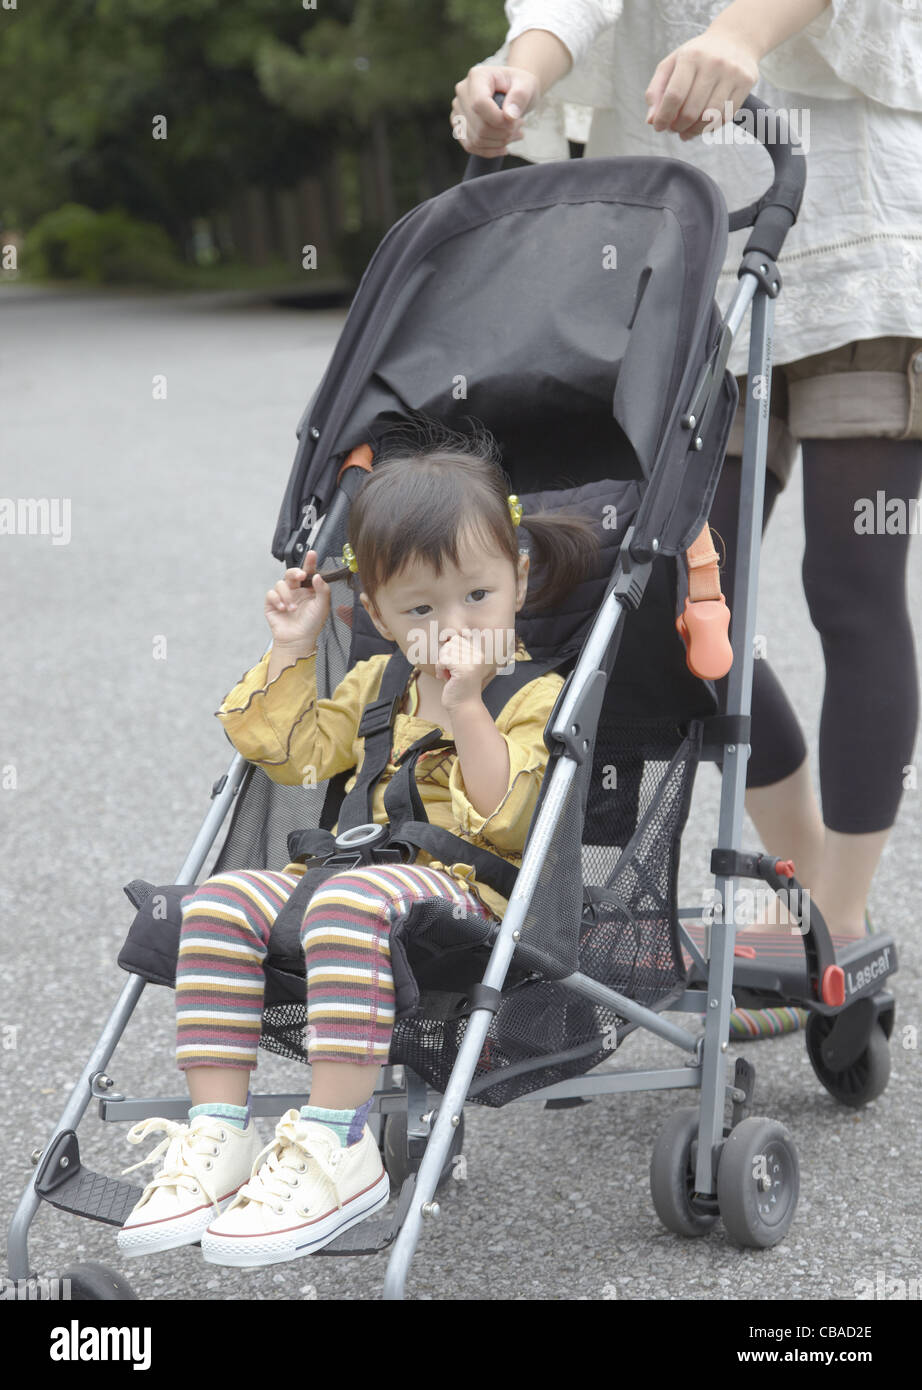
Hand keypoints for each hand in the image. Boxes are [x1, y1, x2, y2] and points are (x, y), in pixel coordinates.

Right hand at [264, 550, 330, 647]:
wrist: (298, 640)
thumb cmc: (312, 624)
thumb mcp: (322, 606)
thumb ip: (322, 589)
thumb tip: (318, 575)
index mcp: (309, 589)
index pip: (309, 572)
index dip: (310, 562)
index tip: (312, 553)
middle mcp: (296, 590)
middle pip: (292, 573)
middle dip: (295, 572)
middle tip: (301, 576)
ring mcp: (283, 596)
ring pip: (281, 583)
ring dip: (287, 595)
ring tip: (293, 608)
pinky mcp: (272, 603)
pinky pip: (271, 594)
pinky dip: (277, 600)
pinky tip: (283, 609)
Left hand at [435, 630, 494, 710]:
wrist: (463, 707)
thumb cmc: (458, 687)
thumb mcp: (458, 666)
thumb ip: (455, 652)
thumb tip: (448, 636)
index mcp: (479, 655)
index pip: (458, 639)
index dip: (449, 651)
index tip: (450, 665)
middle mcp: (478, 657)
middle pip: (452, 643)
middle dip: (445, 655)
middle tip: (447, 670)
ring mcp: (472, 663)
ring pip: (447, 650)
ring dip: (442, 663)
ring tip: (446, 674)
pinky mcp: (464, 669)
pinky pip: (444, 660)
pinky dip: (439, 669)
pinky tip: (443, 677)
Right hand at [450, 64, 538, 156]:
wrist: (513, 92)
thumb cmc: (521, 86)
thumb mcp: (527, 85)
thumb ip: (520, 97)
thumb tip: (509, 116)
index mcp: (477, 76)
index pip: (479, 104)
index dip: (498, 119)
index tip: (516, 121)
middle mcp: (462, 91)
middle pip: (479, 126)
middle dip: (503, 133)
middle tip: (519, 126)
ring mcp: (458, 109)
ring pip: (475, 139)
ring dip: (499, 142)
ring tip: (514, 133)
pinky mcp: (459, 126)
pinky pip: (470, 146)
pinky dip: (489, 150)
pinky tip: (503, 146)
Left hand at [644, 29, 758, 141]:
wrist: (735, 39)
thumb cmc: (697, 56)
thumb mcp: (672, 64)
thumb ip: (656, 91)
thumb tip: (652, 121)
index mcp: (691, 56)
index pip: (674, 96)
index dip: (664, 117)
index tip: (659, 127)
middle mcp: (713, 63)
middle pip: (691, 111)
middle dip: (678, 127)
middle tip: (674, 129)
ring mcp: (732, 73)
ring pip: (710, 118)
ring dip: (694, 131)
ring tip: (687, 131)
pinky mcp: (746, 82)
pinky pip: (726, 117)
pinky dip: (711, 127)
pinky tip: (703, 125)